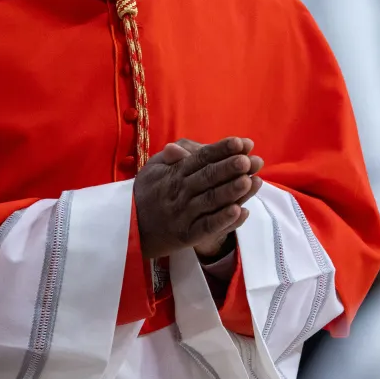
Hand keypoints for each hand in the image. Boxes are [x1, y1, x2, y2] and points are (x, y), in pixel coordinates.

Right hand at [132, 137, 263, 259]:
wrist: (130, 227)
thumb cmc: (147, 192)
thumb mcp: (154, 168)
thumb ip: (173, 156)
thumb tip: (178, 148)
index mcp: (175, 173)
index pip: (201, 158)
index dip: (222, 149)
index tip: (242, 143)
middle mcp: (180, 192)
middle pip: (208, 177)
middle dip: (229, 168)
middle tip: (249, 160)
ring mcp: (184, 214)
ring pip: (210, 201)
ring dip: (230, 191)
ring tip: (249, 181)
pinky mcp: (187, 236)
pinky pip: (207, 227)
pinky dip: (223, 220)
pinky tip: (240, 212)